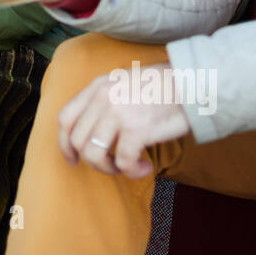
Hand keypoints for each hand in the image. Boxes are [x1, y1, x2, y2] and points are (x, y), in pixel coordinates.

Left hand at [57, 62, 191, 177]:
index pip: (65, 119)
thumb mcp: (123, 83)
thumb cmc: (161, 87)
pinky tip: (144, 167)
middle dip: (91, 161)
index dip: (64, 144)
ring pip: (94, 155)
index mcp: (97, 86)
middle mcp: (103, 98)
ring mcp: (118, 114)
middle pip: (77, 141)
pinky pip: (122, 162)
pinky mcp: (136, 129)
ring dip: (109, 169)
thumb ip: (104, 100)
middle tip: (111, 166)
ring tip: (126, 167)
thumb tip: (93, 131)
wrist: (191, 83)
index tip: (72, 159)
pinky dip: (132, 171)